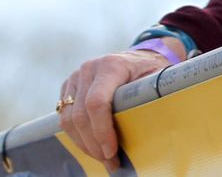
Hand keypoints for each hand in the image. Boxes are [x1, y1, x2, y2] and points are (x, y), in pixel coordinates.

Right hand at [58, 45, 176, 170]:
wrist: (136, 59)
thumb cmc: (148, 72)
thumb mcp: (156, 79)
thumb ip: (152, 97)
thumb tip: (156, 125)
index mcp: (111, 65)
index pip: (97, 102)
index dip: (101, 130)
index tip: (111, 151)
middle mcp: (89, 69)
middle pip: (80, 115)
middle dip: (93, 144)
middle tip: (110, 162)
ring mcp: (76, 77)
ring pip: (68, 119)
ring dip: (84, 144)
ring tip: (102, 158)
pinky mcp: (68, 87)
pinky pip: (64, 117)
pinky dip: (77, 136)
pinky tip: (92, 145)